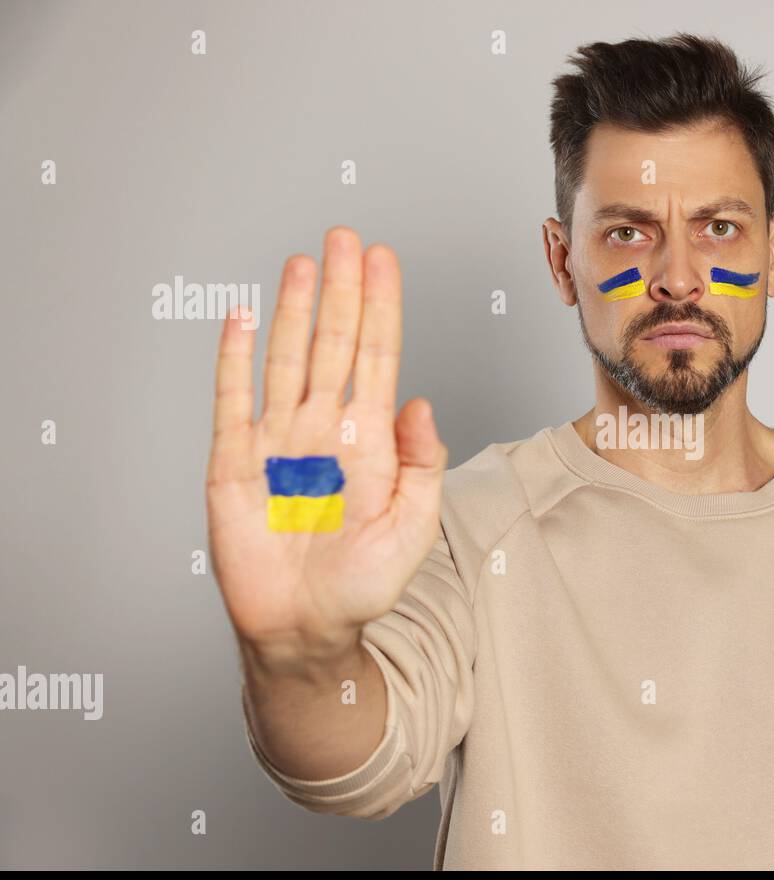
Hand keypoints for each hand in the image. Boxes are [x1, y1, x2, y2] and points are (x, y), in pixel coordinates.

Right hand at [205, 227, 446, 661]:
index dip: (381, 308)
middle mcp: (324, 431)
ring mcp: (278, 442)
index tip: (383, 261)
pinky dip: (234, 360)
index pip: (378, 358)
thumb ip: (423, 464)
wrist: (305, 629)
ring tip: (305, 262)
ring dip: (294, 310)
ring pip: (287, 359)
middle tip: (345, 238)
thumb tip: (421, 401)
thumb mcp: (413, 527)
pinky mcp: (235, 464)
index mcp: (369, 442)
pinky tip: (241, 318)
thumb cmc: (361, 584)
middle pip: (334, 344)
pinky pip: (232, 403)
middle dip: (342, 290)